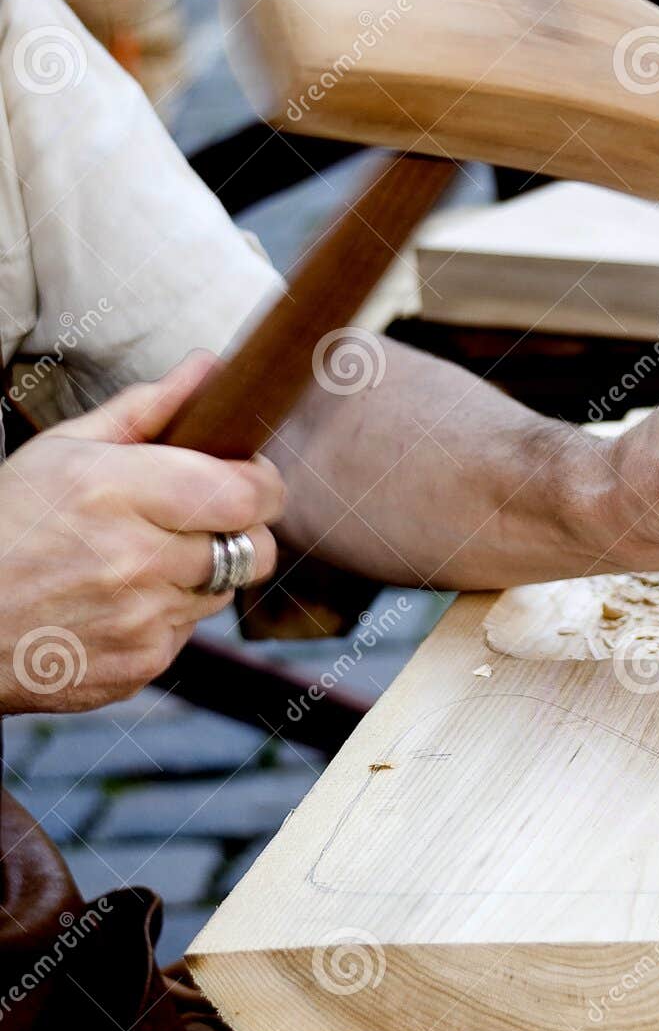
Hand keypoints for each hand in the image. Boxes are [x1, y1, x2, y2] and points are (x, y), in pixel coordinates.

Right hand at [0, 354, 283, 713]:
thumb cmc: (8, 524)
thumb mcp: (65, 450)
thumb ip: (148, 409)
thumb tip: (212, 367)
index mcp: (116, 491)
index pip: (249, 495)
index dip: (262, 486)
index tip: (249, 479)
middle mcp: (134, 558)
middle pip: (256, 548)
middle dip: (241, 531)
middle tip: (202, 520)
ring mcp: (140, 617)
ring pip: (225, 590)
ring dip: (201, 573)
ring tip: (140, 560)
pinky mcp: (141, 663)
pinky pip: (189, 631)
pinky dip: (166, 614)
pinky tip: (118, 600)